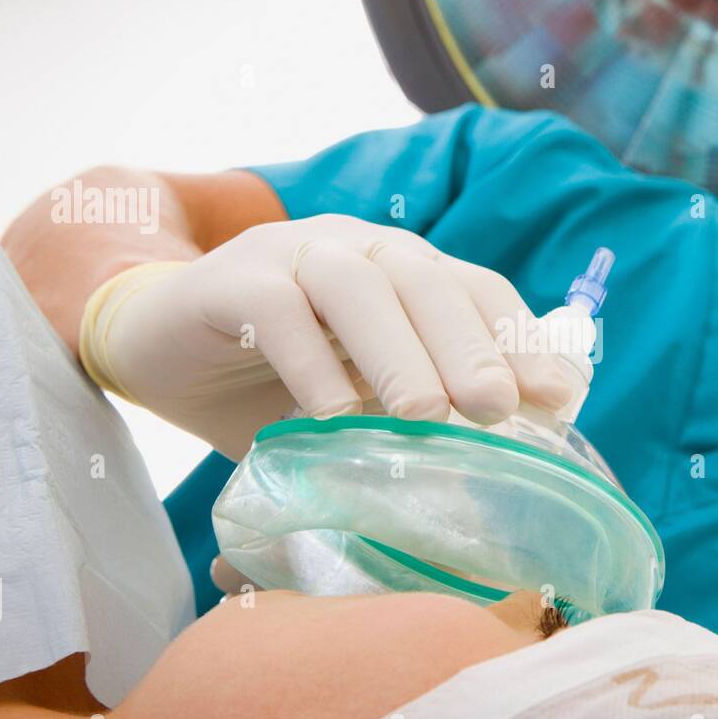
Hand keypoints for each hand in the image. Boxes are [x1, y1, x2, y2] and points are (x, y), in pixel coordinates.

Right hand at [79, 215, 571, 458]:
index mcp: (402, 271)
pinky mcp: (230, 279)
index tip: (559, 399)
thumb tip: (503, 468)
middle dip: (468, 343)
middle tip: (498, 407)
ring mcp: (292, 255)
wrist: (157, 345)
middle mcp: (358, 250)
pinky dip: (309, 361)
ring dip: (398, 351)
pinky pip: (277, 310)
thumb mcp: (359, 399)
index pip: (475, 290)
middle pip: (426, 280)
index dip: (519, 339)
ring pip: (358, 286)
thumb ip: (420, 415)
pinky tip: (330, 417)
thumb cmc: (274, 380)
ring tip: (425, 417)